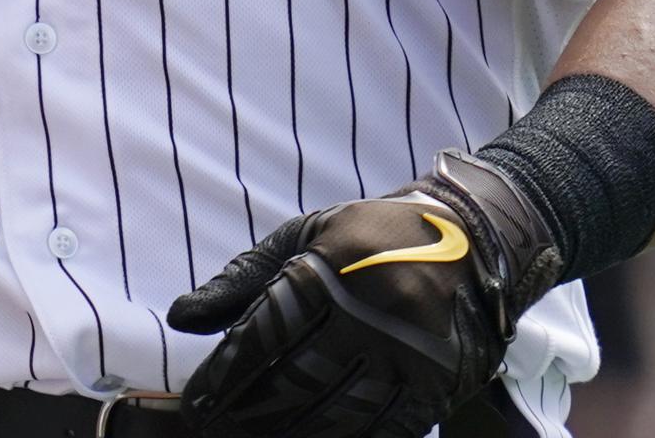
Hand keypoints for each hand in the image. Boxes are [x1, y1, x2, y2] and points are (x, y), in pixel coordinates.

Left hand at [166, 154, 558, 437]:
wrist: (472, 239)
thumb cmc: (370, 236)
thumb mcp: (303, 236)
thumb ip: (243, 278)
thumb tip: (182, 318)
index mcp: (330, 270)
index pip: (265, 335)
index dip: (227, 375)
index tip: (197, 402)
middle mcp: (371, 313)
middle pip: (299, 380)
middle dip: (251, 412)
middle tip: (217, 429)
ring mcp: (410, 352)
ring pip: (342, 412)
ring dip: (294, 434)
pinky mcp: (441, 381)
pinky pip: (390, 426)